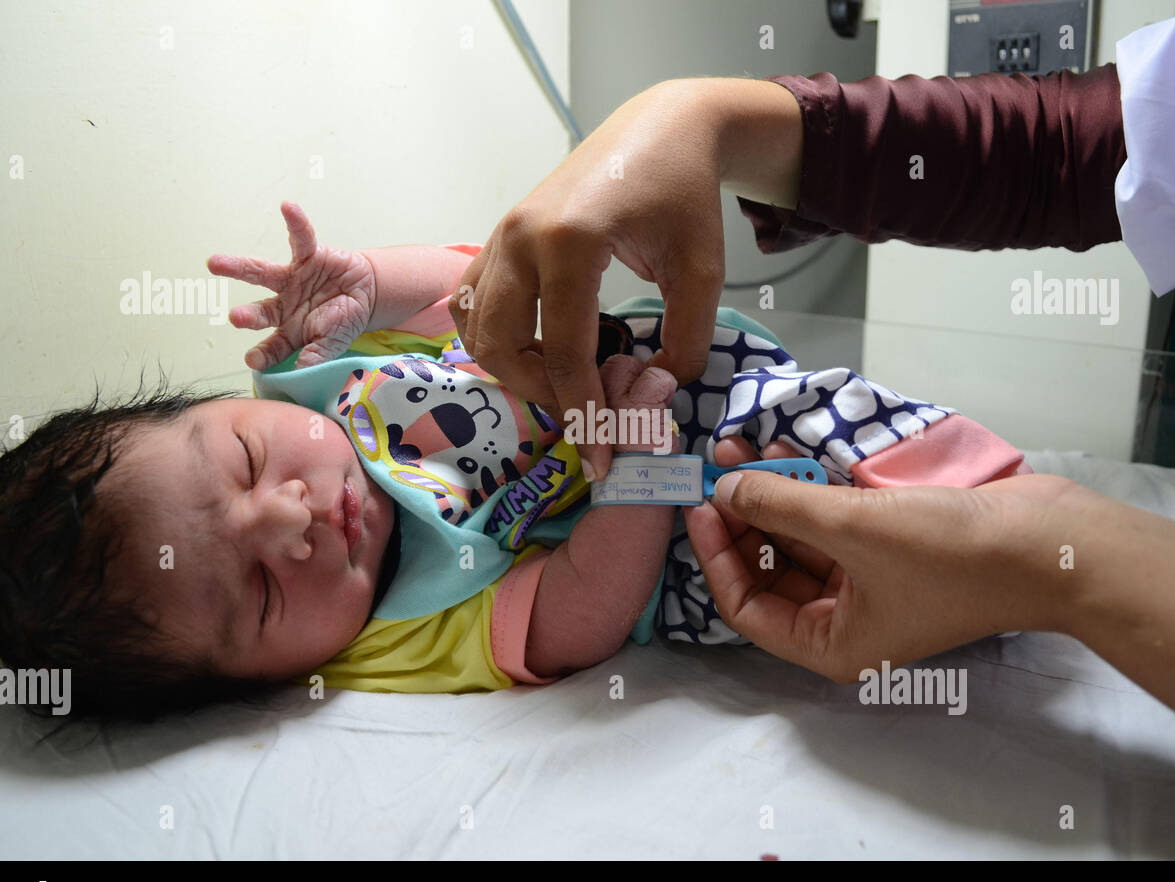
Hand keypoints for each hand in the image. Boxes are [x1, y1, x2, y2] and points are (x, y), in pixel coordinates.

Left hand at [208, 201, 377, 370]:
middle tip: (235, 318)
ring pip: (261, 273)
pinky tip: (287, 207)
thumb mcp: (334, 343)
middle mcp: (283, 304)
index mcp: (288, 331)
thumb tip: (302, 371)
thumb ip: (317, 355)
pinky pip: (301, 237)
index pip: (271, 346)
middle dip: (247, 316)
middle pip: (259, 311)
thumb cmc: (345, 321)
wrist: (367, 293)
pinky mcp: (308, 255)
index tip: (253, 360)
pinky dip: (295, 222)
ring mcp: (292, 279)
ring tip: (214, 263)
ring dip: (238, 267)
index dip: (263, 354)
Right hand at [448, 80, 726, 481]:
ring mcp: (501, 233)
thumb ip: (684, 340)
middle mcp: (521, 237)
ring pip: (477, 327)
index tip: (601, 459)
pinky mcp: (498, 236)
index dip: (586, 415)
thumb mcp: (701, 271)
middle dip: (542, 394)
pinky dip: (496, 337)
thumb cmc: (685, 196)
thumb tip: (652, 397)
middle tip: (586, 411)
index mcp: (570, 242)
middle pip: (502, 346)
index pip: (567, 353)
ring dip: (513, 368)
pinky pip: (473, 301)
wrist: (662, 129)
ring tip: (564, 380)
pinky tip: (540, 349)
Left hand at [684, 437, 1084, 680]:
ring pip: (801, 539)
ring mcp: (871, 582)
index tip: (699, 504)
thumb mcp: (851, 528)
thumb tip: (726, 488)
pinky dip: (813, 489)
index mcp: (832, 643)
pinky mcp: (892, 546)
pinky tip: (789, 450)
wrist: (1048, 542)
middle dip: (745, 517)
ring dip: (776, 496)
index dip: (717, 555)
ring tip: (745, 448)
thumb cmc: (950, 554)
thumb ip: (781, 505)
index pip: (747, 607)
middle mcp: (846, 619)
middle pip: (771, 569)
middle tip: (722, 467)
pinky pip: (834, 520)